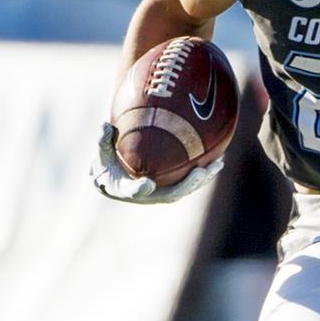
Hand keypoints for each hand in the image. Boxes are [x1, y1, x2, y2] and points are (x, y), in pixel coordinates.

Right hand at [91, 122, 222, 204]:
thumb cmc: (106, 166)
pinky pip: (189, 182)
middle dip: (188, 185)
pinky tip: (217, 159)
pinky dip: (203, 173)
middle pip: (171, 194)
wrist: (113, 181)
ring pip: (185, 189)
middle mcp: (148, 196)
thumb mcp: (101, 154)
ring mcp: (161, 194)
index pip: (133, 191)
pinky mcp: (170, 189)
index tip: (146, 183)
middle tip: (202, 172)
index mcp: (126, 190)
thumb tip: (105, 124)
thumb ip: (103, 141)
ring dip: (203, 179)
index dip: (140, 189)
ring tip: (218, 164)